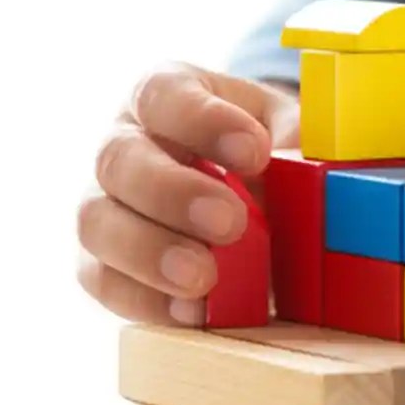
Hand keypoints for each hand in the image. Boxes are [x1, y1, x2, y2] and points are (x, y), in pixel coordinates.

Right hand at [76, 63, 298, 325]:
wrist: (258, 192)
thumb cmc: (267, 147)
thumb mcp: (288, 129)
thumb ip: (297, 141)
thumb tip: (308, 167)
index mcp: (166, 95)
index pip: (163, 94)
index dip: (203, 122)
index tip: (255, 152)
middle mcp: (123, 143)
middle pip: (118, 159)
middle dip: (173, 194)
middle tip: (230, 223)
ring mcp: (105, 203)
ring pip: (96, 222)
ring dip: (149, 252)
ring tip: (203, 278)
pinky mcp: (103, 261)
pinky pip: (104, 281)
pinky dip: (145, 299)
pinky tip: (192, 310)